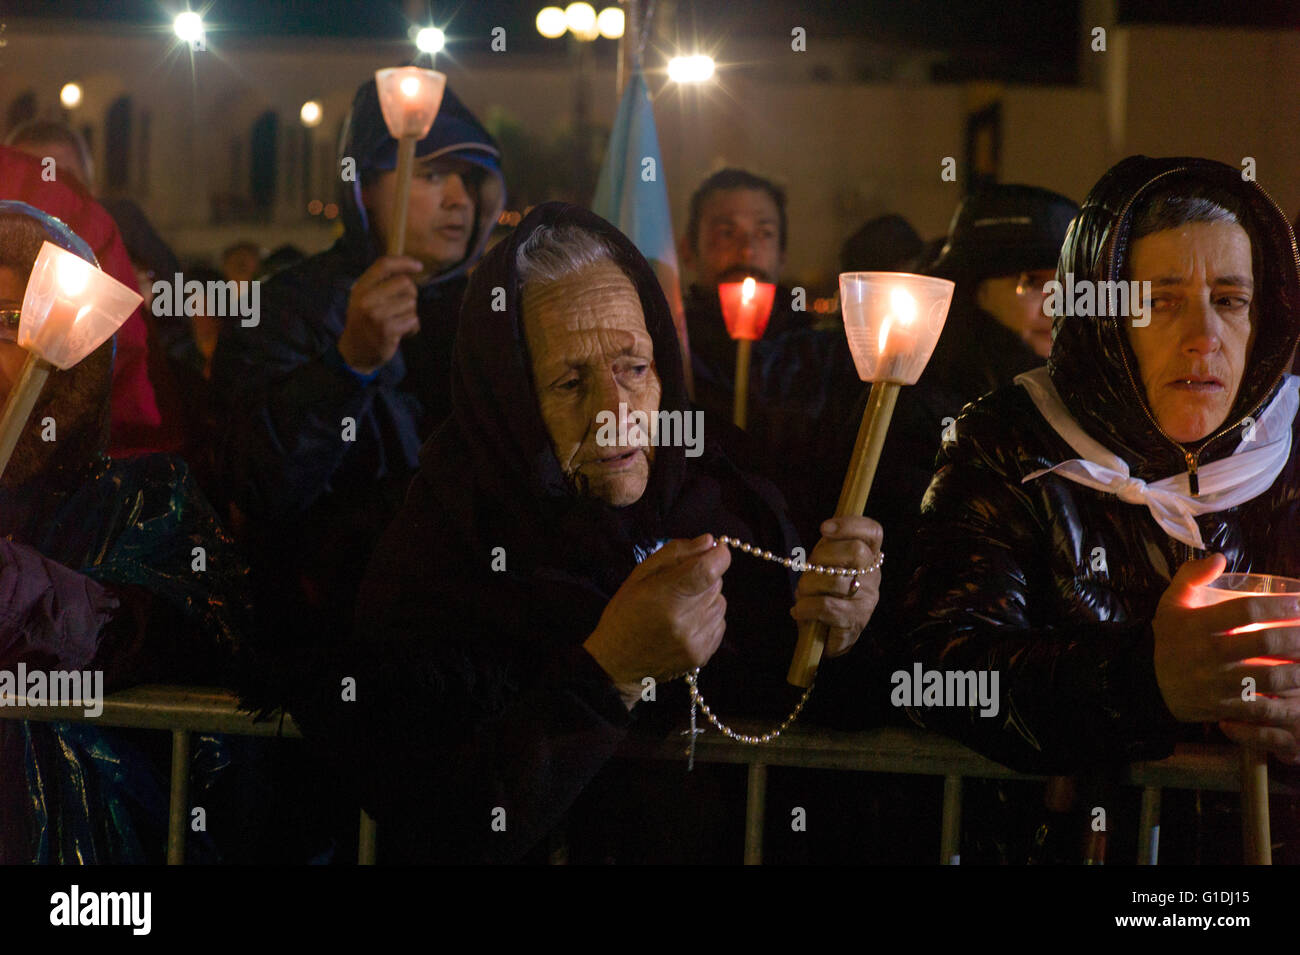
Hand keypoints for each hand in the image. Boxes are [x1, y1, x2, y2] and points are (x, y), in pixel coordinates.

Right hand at [337, 256, 422, 374]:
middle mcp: (366, 299)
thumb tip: (409, 266)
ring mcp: (376, 315)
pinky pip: (413, 320)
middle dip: (410, 294)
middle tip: (402, 306)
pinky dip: (412, 327)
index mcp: (361, 287)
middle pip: (405, 283)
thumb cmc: (365, 322)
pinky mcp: (387, 330)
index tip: (419, 266)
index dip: (404, 262)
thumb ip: (380, 283)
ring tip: (397, 322)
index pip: (384, 265)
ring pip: (411, 303)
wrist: (356, 351)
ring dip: (410, 314)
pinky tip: (400, 332)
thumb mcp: (364, 298)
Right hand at [583, 534, 729, 708]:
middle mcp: (684, 621)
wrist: (616, 664)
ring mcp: (695, 641)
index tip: (716, 549)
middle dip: (705, 575)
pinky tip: (686, 622)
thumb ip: (674, 554)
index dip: (719, 555)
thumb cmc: (623, 614)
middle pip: (716, 583)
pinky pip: (719, 623)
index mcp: (664, 597)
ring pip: (720, 603)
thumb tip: (708, 541)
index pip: (709, 570)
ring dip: (707, 598)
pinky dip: (707, 617)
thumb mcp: (638, 576)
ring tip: (681, 606)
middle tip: (682, 583)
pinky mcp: (702, 655)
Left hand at [790, 516, 882, 657]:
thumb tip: (826, 531)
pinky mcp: (855, 621)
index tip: (824, 528)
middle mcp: (873, 576)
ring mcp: (868, 599)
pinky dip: (805, 607)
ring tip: (802, 594)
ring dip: (808, 585)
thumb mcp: (826, 565)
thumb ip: (828, 548)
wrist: (826, 638)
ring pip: (835, 579)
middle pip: (856, 551)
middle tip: (808, 568)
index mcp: (869, 557)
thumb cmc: (824, 595)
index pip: (873, 532)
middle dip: (822, 555)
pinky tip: (798, 611)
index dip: (851, 524)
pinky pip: (826, 606)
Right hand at [1153, 554, 1299, 761]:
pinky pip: (1261, 707)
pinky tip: (1297, 692)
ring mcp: (1216, 683)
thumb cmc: (1170, 638)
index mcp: (1197, 625)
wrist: (1148, 682)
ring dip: (1298, 669)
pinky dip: (1285, 702)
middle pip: (1264, 642)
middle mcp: (1208, 653)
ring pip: (1269, 676)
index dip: (1279, 605)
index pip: (1246, 610)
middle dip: (1297, 636)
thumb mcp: (1171, 603)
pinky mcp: (1222, 706)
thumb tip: (1220, 558)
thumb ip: (1191, 576)